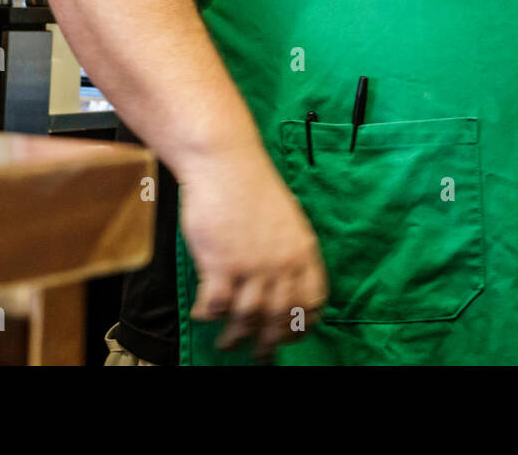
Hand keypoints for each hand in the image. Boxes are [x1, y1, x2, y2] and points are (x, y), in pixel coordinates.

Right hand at [181, 153, 327, 359]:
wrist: (226, 163)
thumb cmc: (251, 187)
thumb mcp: (286, 218)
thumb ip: (288, 250)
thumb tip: (284, 280)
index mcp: (303, 250)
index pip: (313, 300)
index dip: (303, 324)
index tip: (292, 335)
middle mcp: (282, 261)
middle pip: (281, 316)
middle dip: (270, 342)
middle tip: (260, 354)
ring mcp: (252, 264)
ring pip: (248, 316)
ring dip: (236, 335)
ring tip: (227, 343)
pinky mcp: (221, 263)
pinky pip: (217, 305)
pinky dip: (209, 315)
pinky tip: (204, 314)